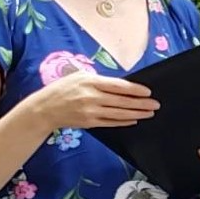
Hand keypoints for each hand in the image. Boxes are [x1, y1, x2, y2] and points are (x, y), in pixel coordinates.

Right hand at [28, 71, 158, 130]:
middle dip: (141, 103)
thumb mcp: (78, 76)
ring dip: (136, 114)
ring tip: (149, 113)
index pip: (118, 86)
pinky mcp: (89, 123)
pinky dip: (123, 122)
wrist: (44, 109)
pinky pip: (110, 123)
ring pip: (119, 114)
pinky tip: (134, 120)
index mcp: (90, 82)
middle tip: (155, 104)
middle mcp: (92, 97)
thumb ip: (98, 79)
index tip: (148, 91)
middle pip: (122, 101)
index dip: (135, 89)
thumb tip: (119, 84)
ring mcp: (91, 112)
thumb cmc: (62, 89)